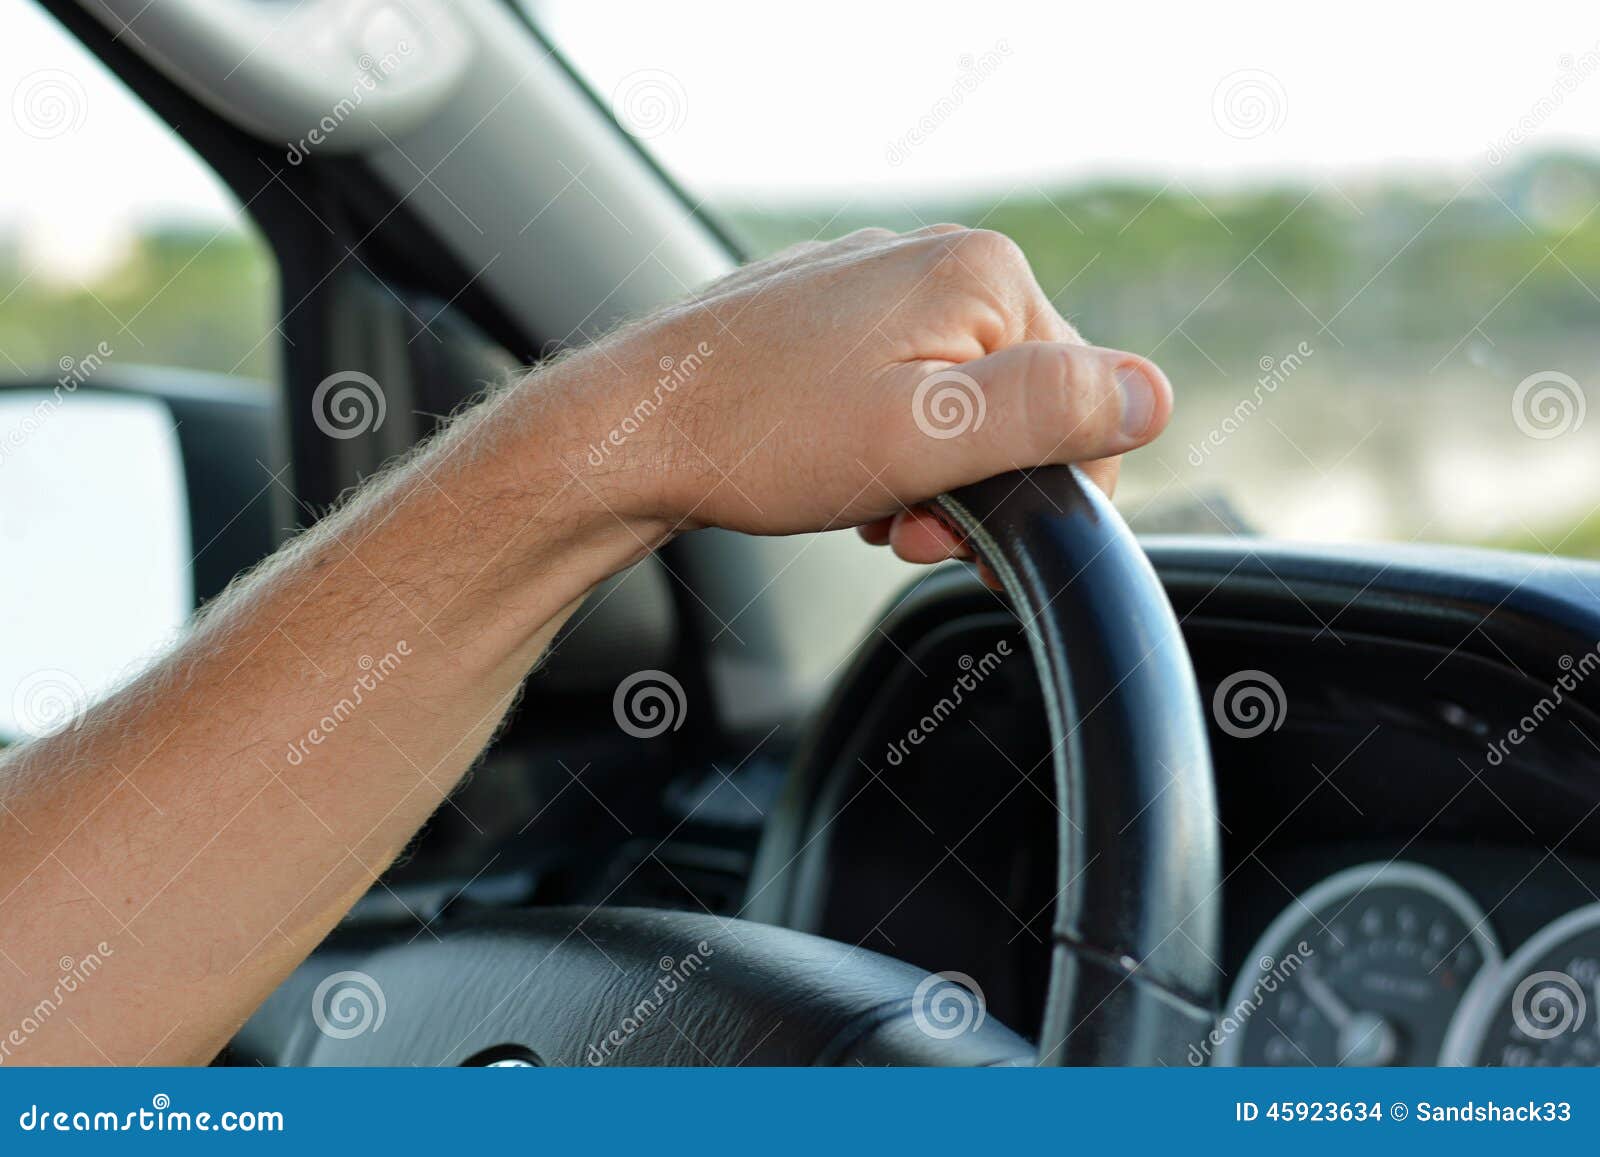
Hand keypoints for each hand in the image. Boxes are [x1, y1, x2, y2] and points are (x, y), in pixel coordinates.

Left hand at [566, 226, 1172, 564]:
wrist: (632, 434)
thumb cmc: (763, 437)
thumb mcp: (928, 440)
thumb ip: (1050, 412)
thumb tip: (1151, 396)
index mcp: (981, 274)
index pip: (1083, 396)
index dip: (1039, 487)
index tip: (962, 531)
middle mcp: (933, 258)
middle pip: (1017, 401)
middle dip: (972, 484)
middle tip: (900, 524)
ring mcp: (876, 283)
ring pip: (956, 405)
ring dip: (925, 477)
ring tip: (861, 503)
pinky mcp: (833, 315)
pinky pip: (901, 391)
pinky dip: (884, 449)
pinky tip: (836, 475)